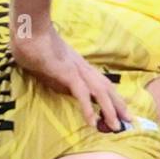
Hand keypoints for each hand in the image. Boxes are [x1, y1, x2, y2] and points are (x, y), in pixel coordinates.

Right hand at [11, 21, 128, 131]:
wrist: (30, 31)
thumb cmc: (35, 44)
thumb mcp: (50, 64)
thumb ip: (58, 74)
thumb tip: (63, 86)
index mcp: (79, 65)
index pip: (100, 82)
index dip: (111, 96)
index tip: (120, 109)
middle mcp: (82, 68)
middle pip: (105, 87)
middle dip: (118, 105)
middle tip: (129, 121)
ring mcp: (76, 70)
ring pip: (99, 92)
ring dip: (109, 110)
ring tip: (116, 127)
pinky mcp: (68, 73)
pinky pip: (81, 94)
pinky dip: (88, 109)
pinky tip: (92, 123)